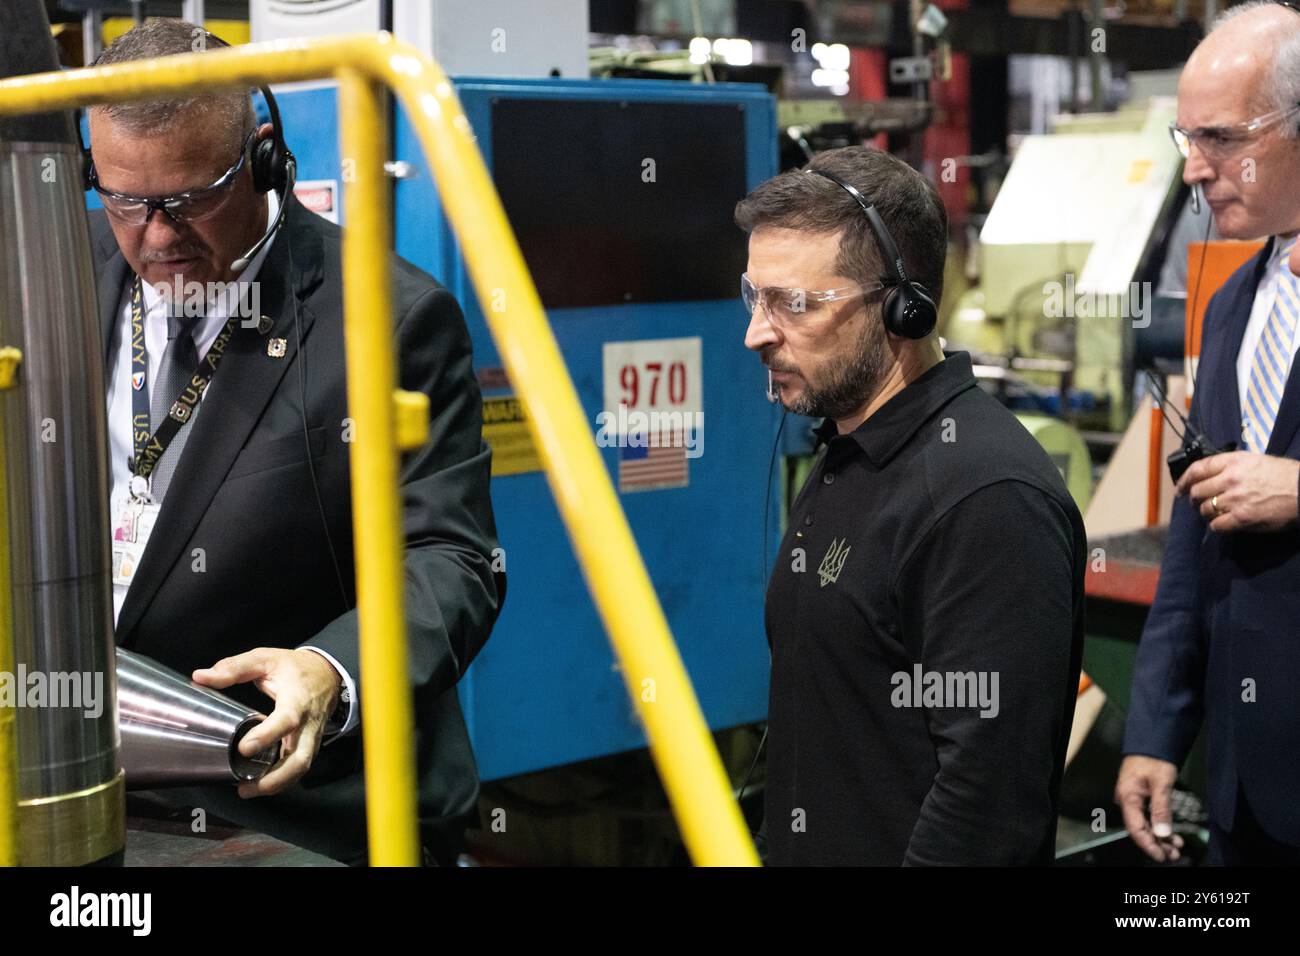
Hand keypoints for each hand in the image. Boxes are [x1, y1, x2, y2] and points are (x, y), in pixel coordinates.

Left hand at [192, 647, 341, 797]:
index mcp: (297, 699)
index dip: (267, 736)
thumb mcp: (264, 659)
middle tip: (246, 786)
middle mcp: (307, 722)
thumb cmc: (294, 668)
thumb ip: (234, 668)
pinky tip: (262, 784)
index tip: (244, 748)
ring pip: (302, 767)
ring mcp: (311, 736)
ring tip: (249, 791)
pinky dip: (283, 780)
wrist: (326, 673)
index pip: (287, 720)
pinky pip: (299, 767)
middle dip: (276, 778)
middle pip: (300, 757)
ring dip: (278, 784)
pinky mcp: (309, 744)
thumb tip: (201, 676)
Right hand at [1115, 755, 1183, 861]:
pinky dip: (1160, 827)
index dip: (1148, 844)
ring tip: (1176, 847)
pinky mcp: (1140, 798)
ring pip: (1145, 824)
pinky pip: (1148, 817)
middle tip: (1174, 854)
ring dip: (1160, 837)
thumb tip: (1162, 832)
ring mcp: (1133, 800)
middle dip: (1157, 843)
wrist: (1151, 743)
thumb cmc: (1154, 759)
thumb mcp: (1161, 783)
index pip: (1135, 828)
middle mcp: (1127, 801)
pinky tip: (1172, 835)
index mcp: (1128, 797)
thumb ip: (1161, 808)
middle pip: (1140, 829)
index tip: (1162, 855)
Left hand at [1177, 450, 1299, 532]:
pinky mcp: (1242, 518)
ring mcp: (1235, 499)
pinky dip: (1217, 525)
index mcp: (1233, 462)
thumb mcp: (1255, 460)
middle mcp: (1230, 479)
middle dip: (1194, 498)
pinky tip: (1223, 523)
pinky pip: (1216, 525)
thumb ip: (1231, 466)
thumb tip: (1210, 474)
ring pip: (1204, 509)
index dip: (1184, 480)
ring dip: (1206, 513)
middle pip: (1196, 491)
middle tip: (1197, 503)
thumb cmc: (1284, 475)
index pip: (1197, 469)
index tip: (1180, 487)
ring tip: (1214, 512)